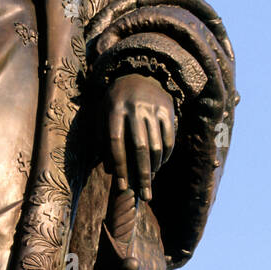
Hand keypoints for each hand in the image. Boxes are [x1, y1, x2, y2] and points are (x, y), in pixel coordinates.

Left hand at [104, 73, 176, 200]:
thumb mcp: (102, 115)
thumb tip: (109, 170)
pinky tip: (159, 165)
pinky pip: (169, 138)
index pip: (115, 142)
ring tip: (149, 180)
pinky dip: (166, 155)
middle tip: (144, 194)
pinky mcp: (168, 109)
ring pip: (156, 145)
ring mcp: (153, 108)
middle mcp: (135, 108)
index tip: (121, 185)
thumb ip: (101, 139)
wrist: (138, 74)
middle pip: (139, 147)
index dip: (119, 165)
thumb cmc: (115, 102)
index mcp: (114, 109)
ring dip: (154, 167)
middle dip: (142, 174)